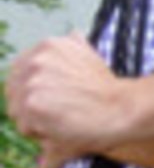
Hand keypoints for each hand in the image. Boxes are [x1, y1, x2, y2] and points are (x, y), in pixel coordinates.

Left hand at [6, 34, 132, 153]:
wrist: (124, 109)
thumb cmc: (110, 92)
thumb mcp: (93, 56)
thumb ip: (76, 44)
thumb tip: (74, 34)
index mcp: (48, 45)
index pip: (21, 71)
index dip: (34, 90)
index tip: (51, 101)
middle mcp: (36, 59)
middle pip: (15, 91)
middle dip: (32, 105)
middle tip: (60, 114)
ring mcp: (32, 81)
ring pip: (17, 110)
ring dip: (36, 121)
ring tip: (64, 122)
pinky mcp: (33, 103)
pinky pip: (24, 126)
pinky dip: (41, 133)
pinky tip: (63, 129)